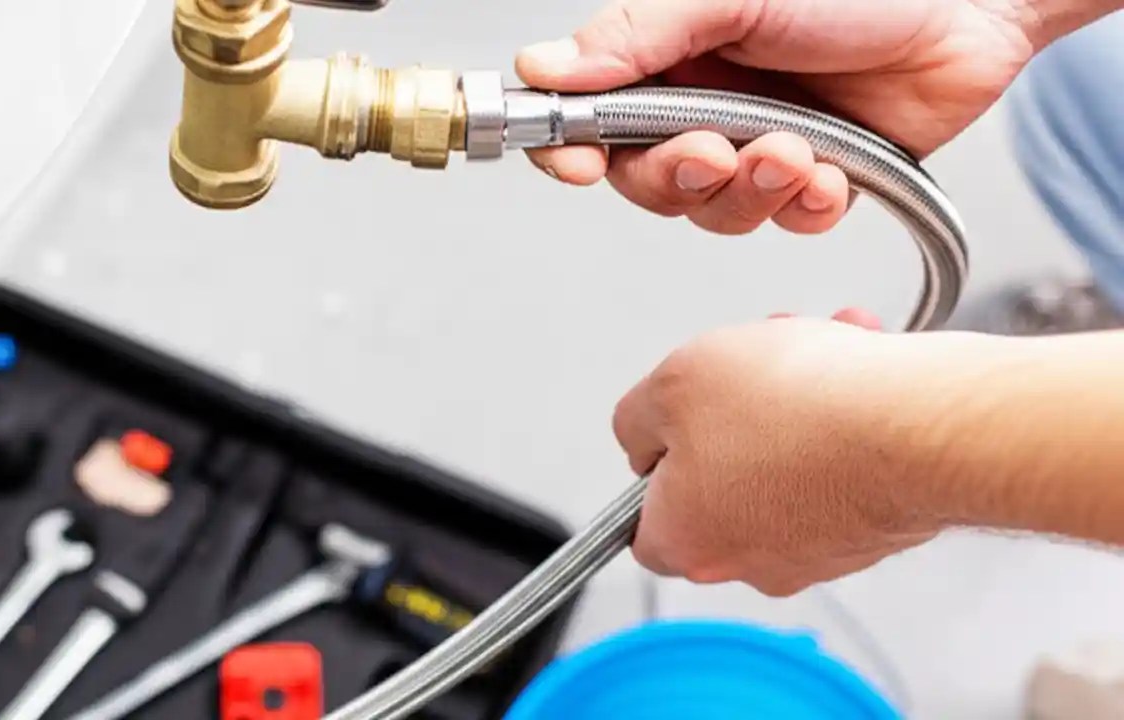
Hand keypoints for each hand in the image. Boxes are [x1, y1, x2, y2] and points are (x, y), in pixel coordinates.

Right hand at [516, 0, 1036, 234]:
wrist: (975, 8)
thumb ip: (635, 38)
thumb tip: (544, 69)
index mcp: (671, 58)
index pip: (588, 117)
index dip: (572, 148)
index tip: (578, 164)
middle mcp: (705, 106)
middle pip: (646, 182)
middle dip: (680, 178)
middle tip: (714, 151)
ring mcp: (756, 146)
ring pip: (714, 212)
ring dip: (751, 193)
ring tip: (796, 151)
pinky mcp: (812, 181)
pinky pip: (784, 224)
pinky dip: (806, 206)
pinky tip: (832, 174)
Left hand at [615, 310, 961, 595]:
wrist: (917, 425)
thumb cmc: (799, 410)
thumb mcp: (671, 383)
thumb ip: (637, 417)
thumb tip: (641, 436)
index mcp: (687, 542)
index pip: (643, 527)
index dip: (653, 467)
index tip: (671, 430)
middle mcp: (751, 561)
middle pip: (720, 481)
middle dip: (736, 411)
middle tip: (751, 366)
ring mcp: (818, 550)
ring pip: (786, 458)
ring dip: (795, 398)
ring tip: (817, 346)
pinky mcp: (874, 526)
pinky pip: (843, 459)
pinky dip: (846, 411)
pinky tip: (857, 359)